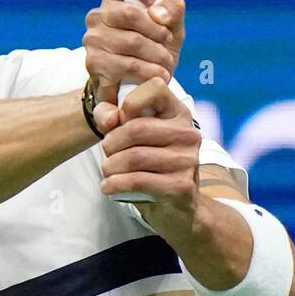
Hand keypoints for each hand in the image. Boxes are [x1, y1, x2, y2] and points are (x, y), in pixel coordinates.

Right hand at [84, 0, 185, 108]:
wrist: (134, 89)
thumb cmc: (152, 52)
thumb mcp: (170, 30)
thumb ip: (172, 13)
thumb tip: (158, 13)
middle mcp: (98, 16)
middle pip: (130, 13)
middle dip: (157, 31)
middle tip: (167, 43)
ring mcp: (93, 40)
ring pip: (133, 42)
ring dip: (158, 56)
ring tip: (166, 65)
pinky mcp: (94, 64)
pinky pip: (129, 65)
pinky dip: (149, 72)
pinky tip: (156, 76)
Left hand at [97, 76, 200, 218]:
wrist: (177, 208)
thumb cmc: (150, 165)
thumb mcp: (134, 136)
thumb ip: (114, 118)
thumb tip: (108, 118)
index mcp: (178, 113)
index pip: (155, 87)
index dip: (128, 102)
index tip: (118, 122)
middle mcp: (188, 133)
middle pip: (136, 129)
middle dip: (111, 144)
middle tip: (106, 155)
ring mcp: (187, 160)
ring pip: (134, 157)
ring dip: (110, 167)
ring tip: (107, 171)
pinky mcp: (181, 185)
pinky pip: (137, 180)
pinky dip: (114, 184)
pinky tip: (108, 186)